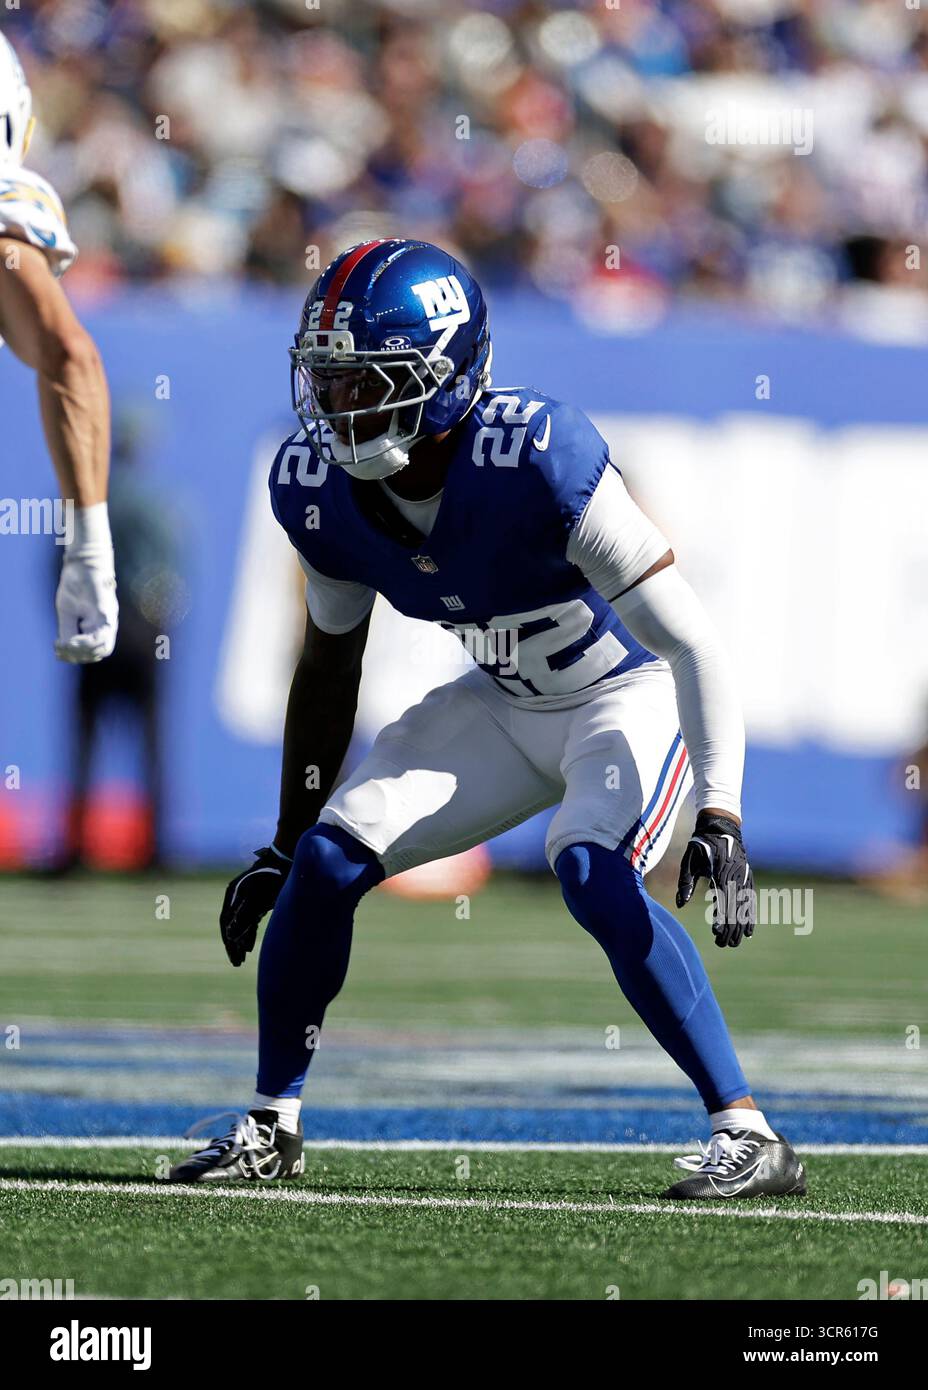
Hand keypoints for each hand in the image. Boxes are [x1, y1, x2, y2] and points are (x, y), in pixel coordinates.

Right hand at [55, 549, 117, 662]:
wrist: (83, 564)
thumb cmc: (76, 585)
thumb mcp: (67, 611)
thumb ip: (68, 629)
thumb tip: (66, 648)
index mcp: (97, 627)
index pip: (93, 651)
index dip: (76, 656)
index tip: (58, 651)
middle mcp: (106, 625)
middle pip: (99, 653)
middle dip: (79, 656)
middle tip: (61, 649)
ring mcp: (108, 620)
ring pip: (104, 648)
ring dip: (84, 651)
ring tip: (67, 645)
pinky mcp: (106, 612)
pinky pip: (103, 634)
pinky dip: (88, 642)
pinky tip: (74, 640)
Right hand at [220, 846, 290, 965]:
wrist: (287, 859)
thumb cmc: (274, 877)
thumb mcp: (259, 898)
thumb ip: (244, 916)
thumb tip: (230, 936)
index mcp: (233, 894)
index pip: (226, 923)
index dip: (228, 941)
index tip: (233, 957)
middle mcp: (237, 897)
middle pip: (231, 925)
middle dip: (233, 945)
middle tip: (236, 963)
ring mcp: (247, 898)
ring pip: (240, 924)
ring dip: (240, 941)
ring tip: (241, 959)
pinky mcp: (257, 900)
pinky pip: (249, 921)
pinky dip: (248, 934)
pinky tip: (248, 946)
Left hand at [676, 811, 754, 947]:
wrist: (721, 826)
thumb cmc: (701, 844)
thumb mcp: (689, 860)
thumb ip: (685, 881)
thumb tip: (680, 904)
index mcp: (721, 871)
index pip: (723, 899)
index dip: (721, 917)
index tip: (717, 933)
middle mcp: (736, 876)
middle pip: (736, 907)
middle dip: (730, 927)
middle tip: (723, 945)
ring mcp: (744, 877)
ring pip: (745, 906)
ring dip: (741, 926)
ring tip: (734, 943)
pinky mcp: (747, 877)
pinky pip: (751, 900)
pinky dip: (750, 916)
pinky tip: (748, 930)